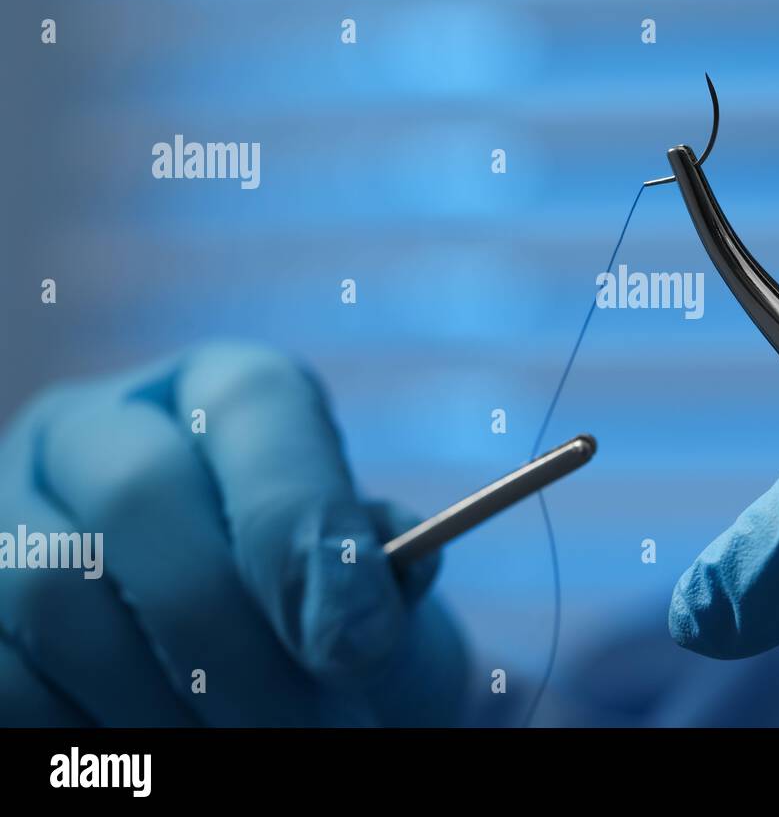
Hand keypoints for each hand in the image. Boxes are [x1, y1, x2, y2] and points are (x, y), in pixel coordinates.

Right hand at [0, 343, 465, 724]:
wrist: (258, 691)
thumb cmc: (326, 623)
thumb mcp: (372, 590)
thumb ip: (373, 576)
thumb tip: (355, 604)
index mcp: (221, 390)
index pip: (254, 403)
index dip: (303, 520)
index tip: (356, 642)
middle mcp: (99, 427)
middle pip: (139, 496)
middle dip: (233, 639)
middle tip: (313, 731)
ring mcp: (11, 511)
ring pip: (53, 592)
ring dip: (161, 701)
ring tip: (256, 756)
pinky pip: (3, 675)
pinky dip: (89, 736)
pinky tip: (162, 755)